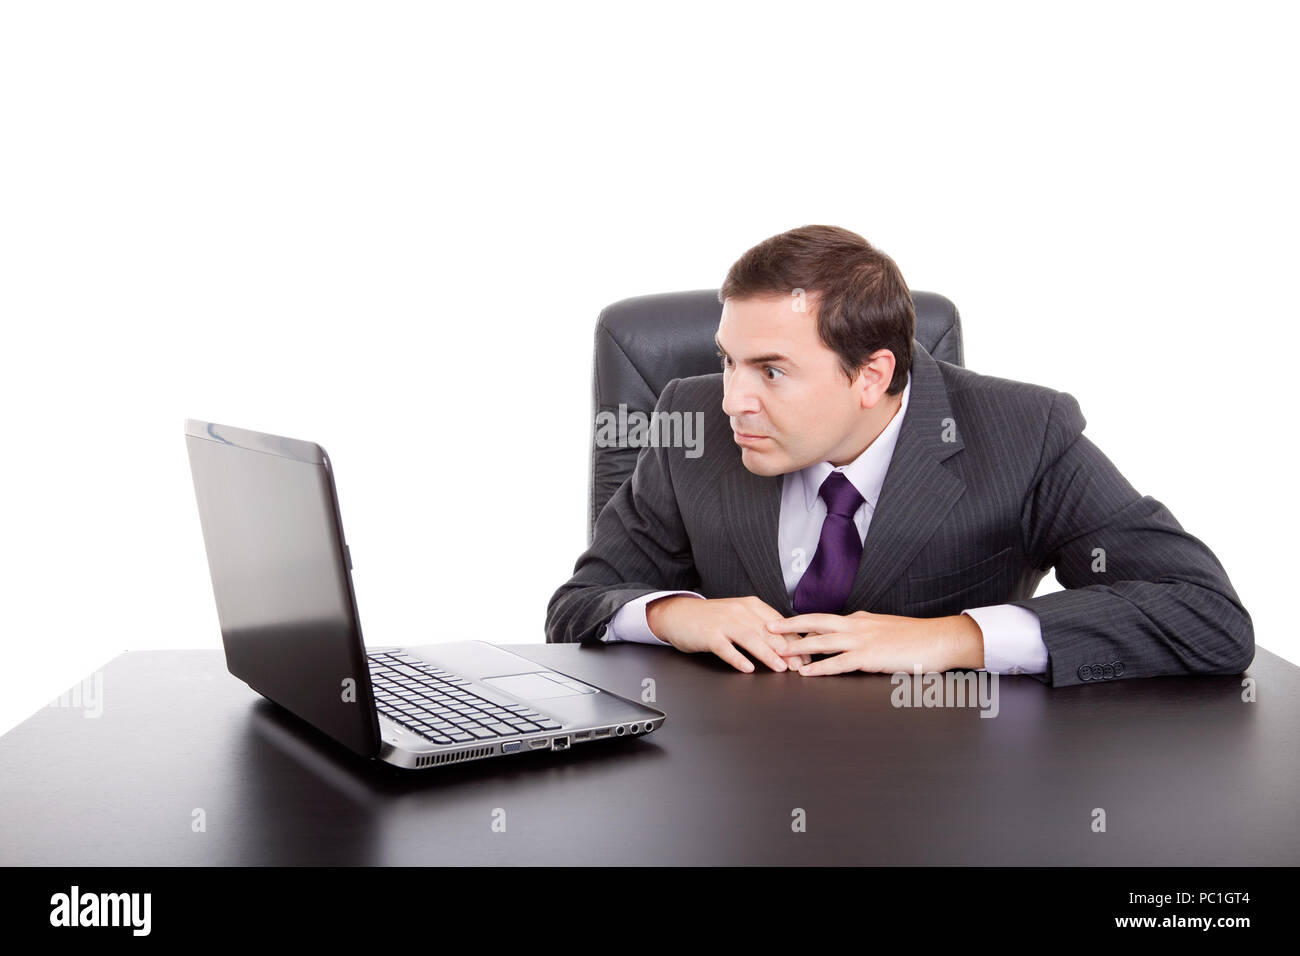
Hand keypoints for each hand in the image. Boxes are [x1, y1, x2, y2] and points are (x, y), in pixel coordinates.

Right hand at [646, 595, 799, 672]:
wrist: (678, 614)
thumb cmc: (711, 619)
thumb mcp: (738, 616)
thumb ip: (760, 626)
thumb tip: (787, 644)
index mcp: (751, 606)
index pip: (779, 623)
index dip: (795, 640)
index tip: (808, 655)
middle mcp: (739, 611)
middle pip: (768, 632)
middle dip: (787, 650)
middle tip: (800, 666)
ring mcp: (723, 622)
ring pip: (750, 638)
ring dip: (766, 654)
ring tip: (780, 667)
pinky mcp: (708, 634)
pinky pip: (725, 648)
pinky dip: (737, 658)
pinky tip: (747, 668)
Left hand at [765, 610, 984, 675]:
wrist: (940, 640)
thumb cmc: (918, 639)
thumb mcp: (887, 630)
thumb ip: (868, 633)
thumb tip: (853, 640)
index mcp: (861, 619)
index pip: (824, 619)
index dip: (802, 623)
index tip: (782, 624)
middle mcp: (857, 624)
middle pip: (815, 621)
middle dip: (789, 625)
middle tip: (766, 626)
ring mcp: (862, 640)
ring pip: (821, 641)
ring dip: (796, 646)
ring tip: (776, 651)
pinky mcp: (869, 656)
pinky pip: (838, 663)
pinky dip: (819, 668)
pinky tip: (805, 673)